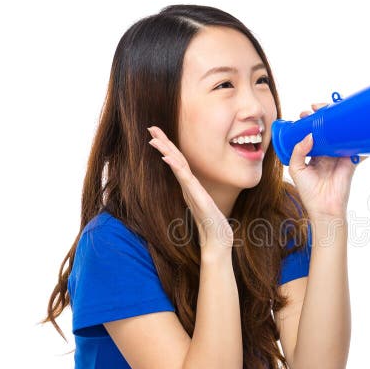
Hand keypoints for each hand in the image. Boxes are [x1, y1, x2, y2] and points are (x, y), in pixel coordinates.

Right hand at [147, 126, 232, 252]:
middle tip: (151, 128)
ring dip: (166, 151)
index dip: (169, 146)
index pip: (178, 161)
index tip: (158, 133)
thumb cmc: (213, 223)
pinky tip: (168, 157)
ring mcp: (191, 191)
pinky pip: (185, 179)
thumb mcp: (206, 203)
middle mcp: (188, 187)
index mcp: (190, 186)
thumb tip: (196, 189)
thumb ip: (199, 194)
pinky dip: (176, 167)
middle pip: (174, 159)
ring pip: (177, 166)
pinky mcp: (196, 198)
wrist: (217, 240)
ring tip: (154, 139)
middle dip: (163, 143)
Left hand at [289, 103, 367, 218]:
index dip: (308, 122)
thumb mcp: (296, 169)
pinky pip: (357, 146)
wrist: (325, 209)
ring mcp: (339, 155)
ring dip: (339, 121)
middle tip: (317, 109)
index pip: (312, 132)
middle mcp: (327, 152)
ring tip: (334, 109)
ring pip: (341, 133)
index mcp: (313, 153)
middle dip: (323, 116)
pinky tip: (357, 125)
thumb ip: (299, 151)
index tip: (304, 113)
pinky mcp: (350, 160)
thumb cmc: (309, 192)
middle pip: (327, 129)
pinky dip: (360, 137)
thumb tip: (309, 135)